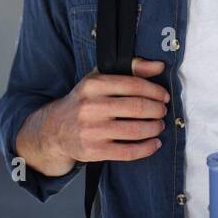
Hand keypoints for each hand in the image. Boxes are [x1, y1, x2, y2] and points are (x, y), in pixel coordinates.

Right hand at [42, 57, 168, 173]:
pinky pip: (128, 152)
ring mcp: (92, 131)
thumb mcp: (99, 80)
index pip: (133, 84)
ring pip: (135, 130)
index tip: (163, 96)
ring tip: (158, 126)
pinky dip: (146, 148)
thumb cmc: (83, 102)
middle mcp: (91, 107)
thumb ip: (130, 69)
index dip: (155, 91)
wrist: (54, 129)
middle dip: (157, 110)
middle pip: (137, 107)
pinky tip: (154, 144)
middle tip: (162, 111)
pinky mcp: (93, 151)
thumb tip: (159, 66)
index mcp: (93, 85)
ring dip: (154, 128)